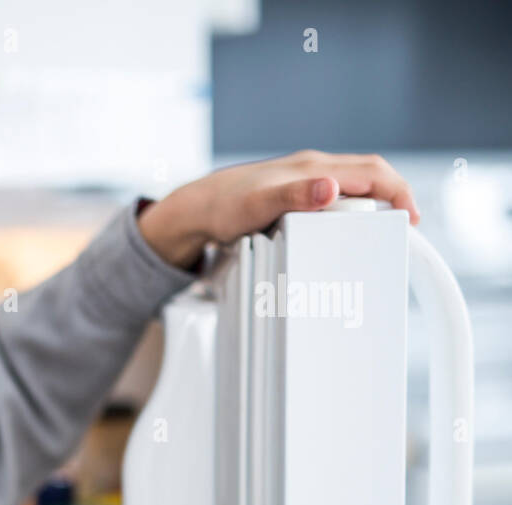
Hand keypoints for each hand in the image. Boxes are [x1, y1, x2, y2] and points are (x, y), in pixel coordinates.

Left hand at [137, 150, 421, 268]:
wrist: (197, 209)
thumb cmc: (224, 208)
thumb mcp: (257, 207)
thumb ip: (294, 196)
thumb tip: (332, 188)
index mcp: (313, 168)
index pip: (372, 172)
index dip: (398, 192)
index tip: (410, 220)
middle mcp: (313, 168)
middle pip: (369, 177)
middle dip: (392, 200)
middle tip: (403, 231)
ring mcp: (305, 179)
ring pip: (354, 186)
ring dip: (374, 206)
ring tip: (382, 233)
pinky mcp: (296, 192)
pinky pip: (336, 196)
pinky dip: (352, 210)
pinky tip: (350, 229)